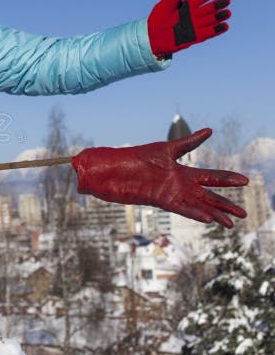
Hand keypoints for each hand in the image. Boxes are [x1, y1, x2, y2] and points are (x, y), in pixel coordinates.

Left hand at [71, 128, 247, 227]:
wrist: (110, 169)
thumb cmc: (135, 157)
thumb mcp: (165, 149)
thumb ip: (188, 143)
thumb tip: (210, 130)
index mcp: (182, 171)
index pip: (210, 176)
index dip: (227, 179)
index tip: (245, 180)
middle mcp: (179, 184)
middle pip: (207, 195)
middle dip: (225, 204)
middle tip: (243, 214)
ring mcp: (170, 193)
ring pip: (197, 206)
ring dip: (214, 213)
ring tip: (231, 223)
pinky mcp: (158, 199)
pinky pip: (180, 207)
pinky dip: (194, 212)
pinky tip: (208, 218)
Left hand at [147, 0, 231, 58]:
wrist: (152, 37)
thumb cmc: (157, 20)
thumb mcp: (163, 6)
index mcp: (185, 6)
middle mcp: (191, 16)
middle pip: (207, 9)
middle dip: (217, 5)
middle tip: (226, 1)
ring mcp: (194, 26)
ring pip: (210, 21)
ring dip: (219, 17)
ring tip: (228, 13)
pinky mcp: (194, 37)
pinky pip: (207, 33)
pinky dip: (216, 30)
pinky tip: (225, 26)